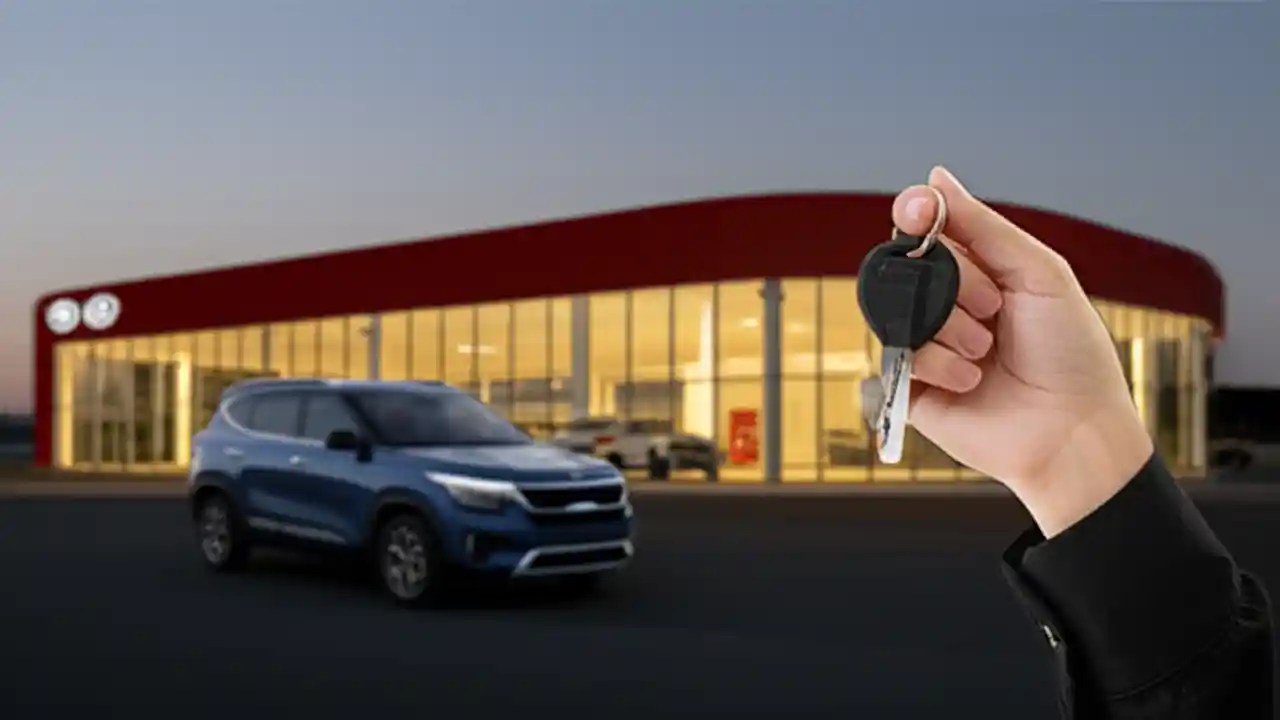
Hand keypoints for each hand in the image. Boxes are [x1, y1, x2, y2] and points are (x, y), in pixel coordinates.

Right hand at [893, 167, 1153, 536]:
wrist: (1072, 430)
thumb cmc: (1070, 353)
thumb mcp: (1038, 273)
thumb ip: (983, 226)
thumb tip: (935, 176)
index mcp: (978, 272)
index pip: (929, 228)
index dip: (917, 214)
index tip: (918, 212)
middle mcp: (947, 305)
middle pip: (911, 263)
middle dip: (955, 282)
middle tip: (995, 309)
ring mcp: (928, 344)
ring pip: (900, 309)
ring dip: (949, 326)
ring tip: (986, 352)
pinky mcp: (911, 386)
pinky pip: (896, 355)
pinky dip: (938, 363)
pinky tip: (971, 380)